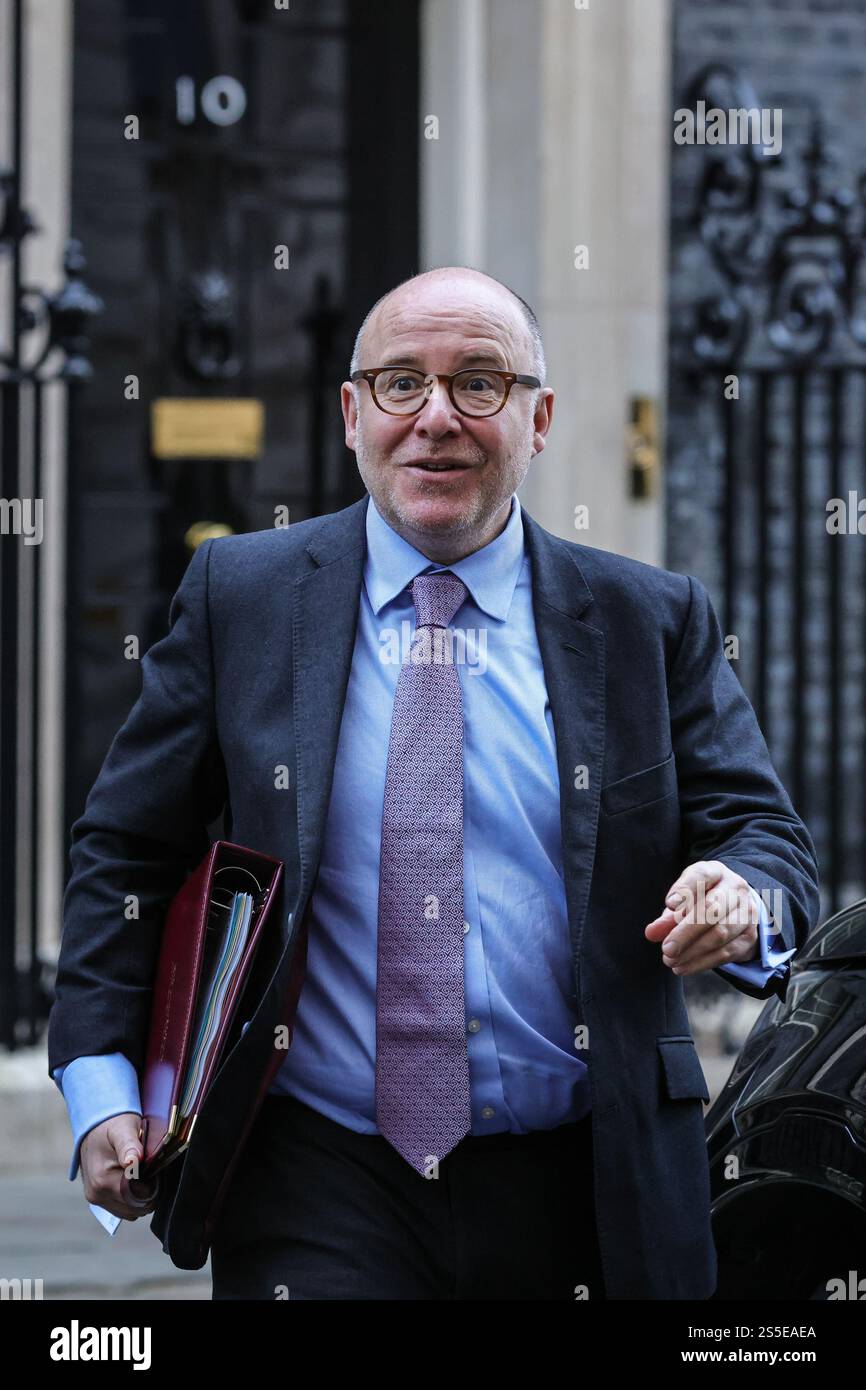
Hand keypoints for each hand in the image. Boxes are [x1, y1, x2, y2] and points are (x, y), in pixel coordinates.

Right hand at [80, 1112, 158, 1219]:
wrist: (94, 1123)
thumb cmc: (112, 1124)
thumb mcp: (123, 1129)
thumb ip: (129, 1146)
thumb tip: (132, 1162)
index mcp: (102, 1181)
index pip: (139, 1199)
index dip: (154, 1186)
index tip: (155, 1168)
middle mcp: (96, 1194)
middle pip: (135, 1208)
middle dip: (148, 1192)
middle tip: (150, 1169)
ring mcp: (95, 1199)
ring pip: (130, 1211)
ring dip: (139, 1196)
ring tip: (141, 1172)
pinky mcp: (97, 1198)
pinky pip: (122, 1208)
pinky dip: (131, 1198)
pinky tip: (133, 1179)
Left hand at [644, 860, 758, 976]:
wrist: (738, 907)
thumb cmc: (704, 900)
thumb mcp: (686, 900)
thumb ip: (668, 916)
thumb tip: (651, 933)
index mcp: (716, 872)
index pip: (701, 875)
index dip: (684, 889)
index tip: (669, 904)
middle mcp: (736, 889)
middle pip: (712, 910)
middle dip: (686, 932)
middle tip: (667, 948)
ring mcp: (747, 912)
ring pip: (720, 934)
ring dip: (693, 951)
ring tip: (671, 960)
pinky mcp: (750, 936)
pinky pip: (726, 952)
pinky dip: (702, 962)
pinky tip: (684, 967)